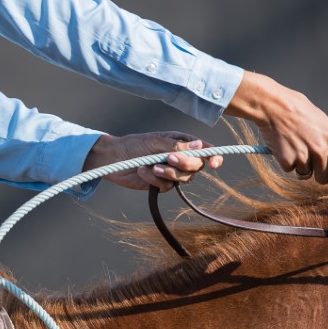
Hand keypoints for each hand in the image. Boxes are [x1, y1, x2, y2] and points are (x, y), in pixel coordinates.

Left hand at [82, 132, 222, 191]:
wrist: (113, 158)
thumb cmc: (133, 144)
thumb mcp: (154, 141)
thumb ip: (176, 145)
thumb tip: (199, 146)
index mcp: (182, 143)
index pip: (205, 150)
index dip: (213, 157)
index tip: (213, 164)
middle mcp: (180, 157)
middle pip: (196, 166)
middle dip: (184, 164)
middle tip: (168, 158)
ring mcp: (171, 172)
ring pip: (183, 179)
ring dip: (168, 173)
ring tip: (151, 166)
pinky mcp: (161, 184)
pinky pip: (167, 187)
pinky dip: (155, 180)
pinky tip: (142, 172)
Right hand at [225, 71, 327, 187]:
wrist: (274, 105)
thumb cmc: (298, 111)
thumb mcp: (322, 123)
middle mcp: (320, 150)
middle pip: (323, 178)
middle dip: (318, 174)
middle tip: (309, 163)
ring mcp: (303, 156)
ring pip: (305, 174)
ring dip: (299, 165)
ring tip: (293, 145)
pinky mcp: (287, 160)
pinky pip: (289, 169)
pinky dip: (285, 161)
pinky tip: (283, 145)